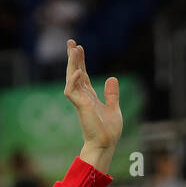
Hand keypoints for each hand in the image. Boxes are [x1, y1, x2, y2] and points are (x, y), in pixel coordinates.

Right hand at [64, 39, 120, 171]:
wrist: (106, 144)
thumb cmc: (109, 131)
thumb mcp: (114, 108)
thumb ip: (112, 94)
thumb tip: (112, 78)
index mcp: (90, 96)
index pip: (83, 75)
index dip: (81, 61)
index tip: (79, 48)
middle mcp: (83, 97)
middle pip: (75, 72)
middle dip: (73, 57)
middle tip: (71, 42)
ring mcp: (80, 101)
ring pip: (71, 78)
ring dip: (72, 63)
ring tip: (73, 49)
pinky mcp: (80, 106)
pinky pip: (71, 91)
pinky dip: (74, 80)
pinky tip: (78, 71)